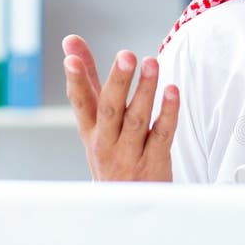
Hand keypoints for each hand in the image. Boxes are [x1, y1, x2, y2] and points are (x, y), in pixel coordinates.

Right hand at [62, 34, 178, 180]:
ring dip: (145, 91)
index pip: (80, 103)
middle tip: (126, 55)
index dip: (75, 80)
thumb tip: (71, 42)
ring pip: (137, 120)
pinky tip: (173, 91)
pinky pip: (162, 134)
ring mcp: (130, 154)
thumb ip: (88, 80)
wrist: (127, 202)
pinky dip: (168, 112)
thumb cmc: (112, 153)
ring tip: (152, 63)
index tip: (70, 58)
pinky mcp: (154, 162)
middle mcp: (107, 142)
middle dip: (118, 82)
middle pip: (110, 109)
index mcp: (91, 130)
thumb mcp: (95, 121)